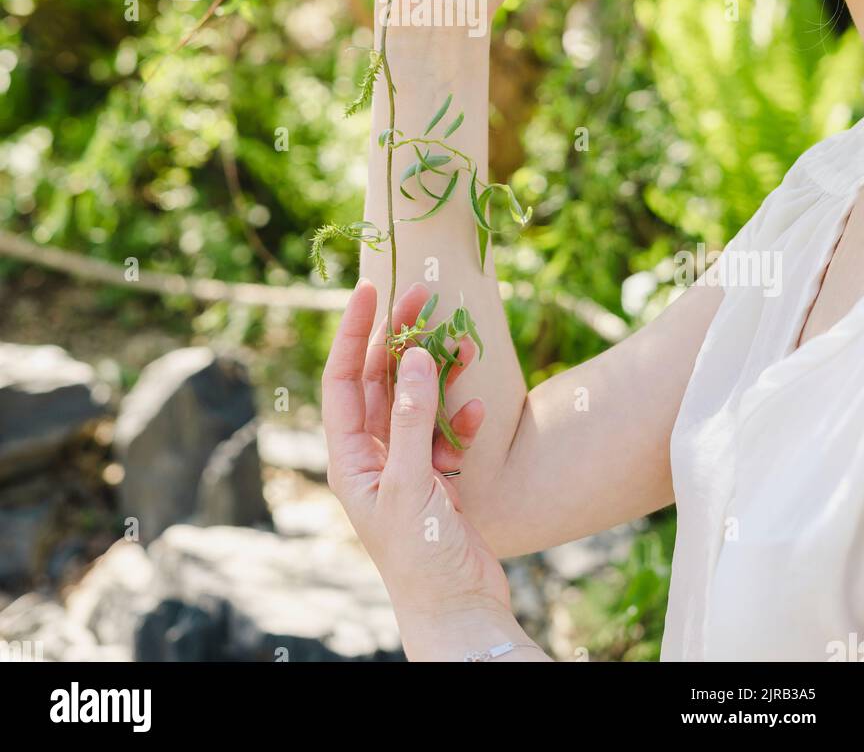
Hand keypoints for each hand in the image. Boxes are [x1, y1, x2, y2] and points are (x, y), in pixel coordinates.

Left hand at [322, 278, 513, 627]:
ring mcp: (408, 465)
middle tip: (423, 294)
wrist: (460, 611)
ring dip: (441, 372)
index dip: (352, 331)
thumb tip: (416, 358)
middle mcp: (374, 456)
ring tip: (466, 345)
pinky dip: (465, 417)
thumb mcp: (411, 484)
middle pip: (380, 380)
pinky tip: (484, 409)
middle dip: (401, 338)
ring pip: (419, 400)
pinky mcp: (440, 478)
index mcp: (350, 457)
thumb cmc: (421, 558)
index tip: (370, 290)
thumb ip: (412, 419)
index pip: (342, 379)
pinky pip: (449, 431)